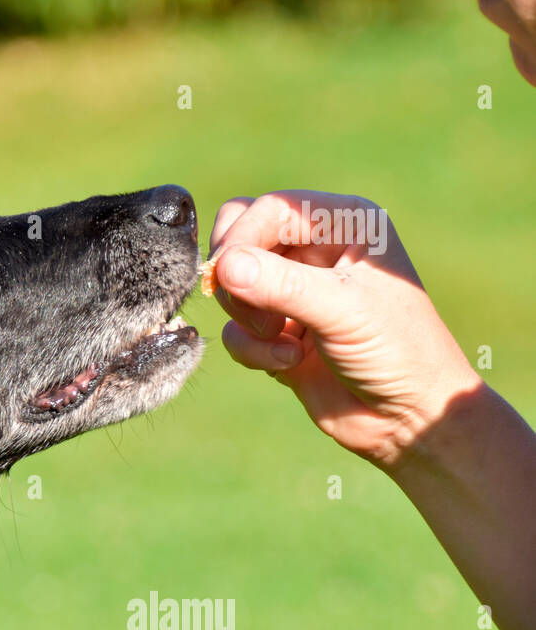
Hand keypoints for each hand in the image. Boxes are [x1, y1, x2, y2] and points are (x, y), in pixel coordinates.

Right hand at [209, 190, 482, 468]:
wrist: (408, 420)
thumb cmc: (398, 353)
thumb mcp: (343, 311)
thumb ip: (281, 285)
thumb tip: (222, 268)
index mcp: (345, 224)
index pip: (271, 209)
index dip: (243, 238)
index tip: (227, 275)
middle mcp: (316, 251)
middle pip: (240, 240)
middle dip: (237, 278)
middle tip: (252, 307)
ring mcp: (293, 292)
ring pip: (232, 286)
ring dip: (249, 320)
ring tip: (285, 341)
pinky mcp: (276, 330)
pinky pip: (235, 328)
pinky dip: (252, 349)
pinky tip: (289, 362)